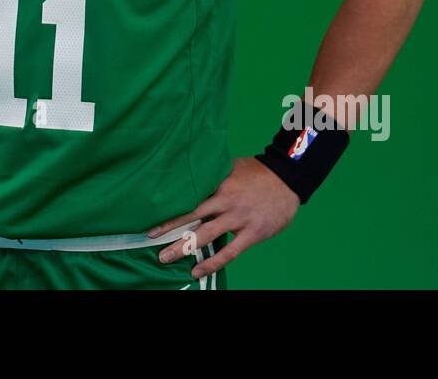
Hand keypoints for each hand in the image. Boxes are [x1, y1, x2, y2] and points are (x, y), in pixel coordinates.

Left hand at [145, 157, 299, 280]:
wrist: (288, 178)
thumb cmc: (258, 172)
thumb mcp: (231, 167)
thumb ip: (213, 175)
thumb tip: (191, 175)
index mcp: (218, 184)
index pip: (189, 196)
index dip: (171, 206)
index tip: (151, 213)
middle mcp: (225, 201)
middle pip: (192, 216)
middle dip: (170, 228)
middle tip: (150, 238)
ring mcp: (238, 218)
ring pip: (206, 235)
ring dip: (184, 248)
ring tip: (165, 258)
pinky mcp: (252, 233)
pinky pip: (229, 252)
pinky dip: (212, 263)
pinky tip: (196, 271)